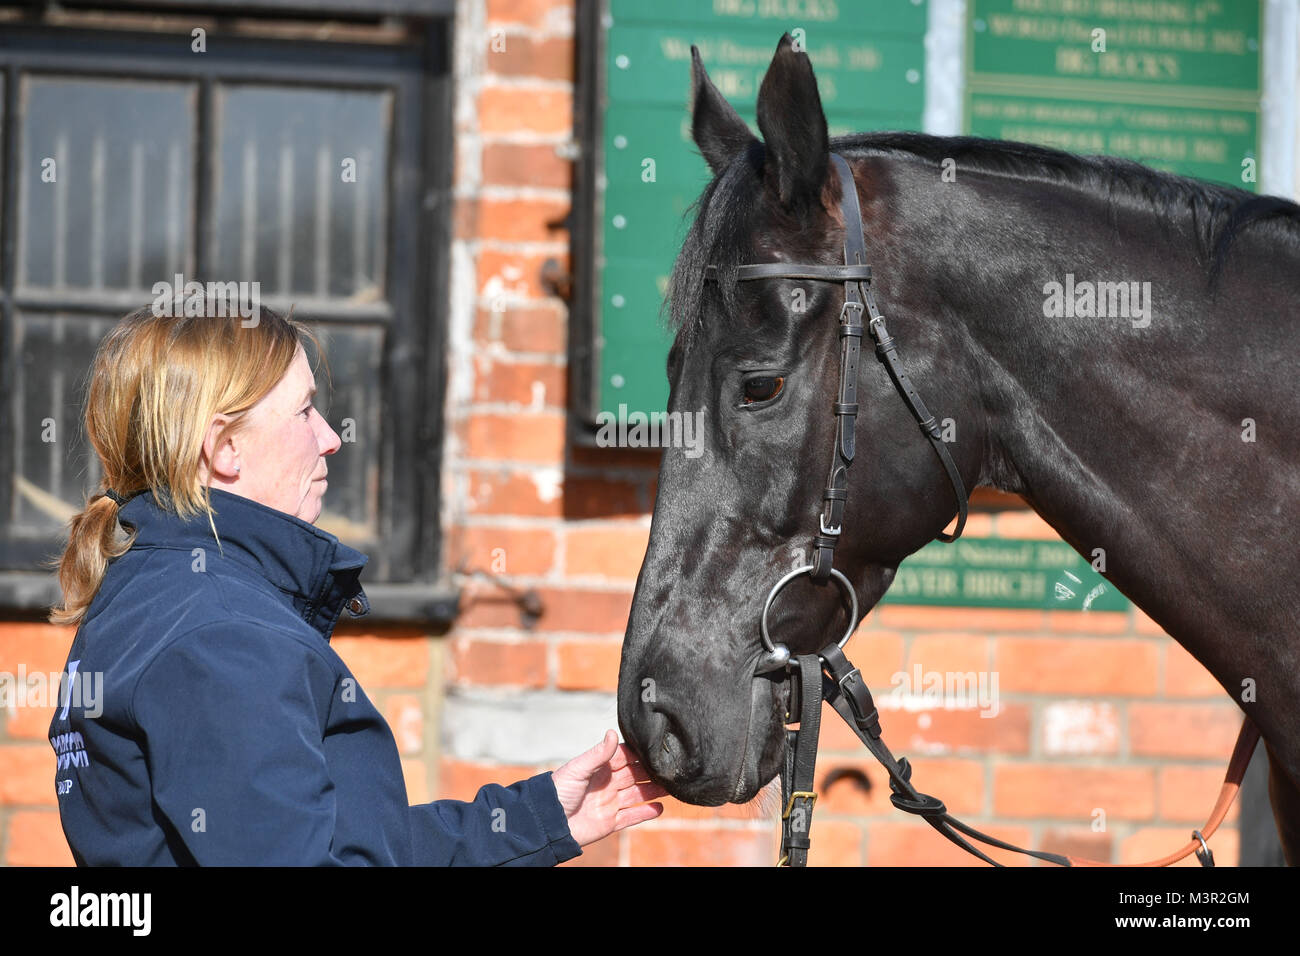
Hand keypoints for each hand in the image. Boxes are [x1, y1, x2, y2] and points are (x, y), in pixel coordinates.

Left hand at [550, 730, 667, 846]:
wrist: (548, 823)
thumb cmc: (558, 791)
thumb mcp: (578, 768)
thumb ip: (598, 753)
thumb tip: (612, 732)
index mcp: (600, 768)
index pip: (625, 757)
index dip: (640, 753)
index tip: (658, 747)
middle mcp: (607, 784)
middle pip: (635, 775)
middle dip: (652, 772)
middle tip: (671, 767)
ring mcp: (610, 803)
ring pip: (637, 795)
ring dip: (653, 791)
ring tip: (672, 787)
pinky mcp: (610, 822)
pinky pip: (631, 817)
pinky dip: (645, 813)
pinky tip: (659, 807)